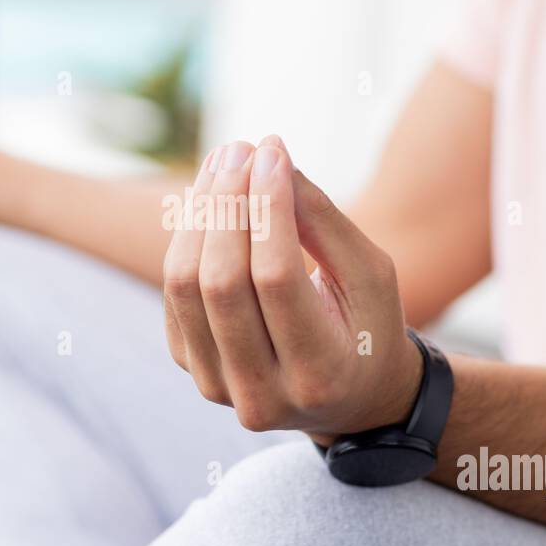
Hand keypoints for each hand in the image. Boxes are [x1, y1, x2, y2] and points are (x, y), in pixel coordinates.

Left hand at [162, 136, 422, 438]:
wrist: (349, 396)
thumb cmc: (368, 325)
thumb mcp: (370, 277)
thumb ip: (325, 222)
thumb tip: (270, 160)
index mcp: (319, 375)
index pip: (276, 277)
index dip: (268, 207)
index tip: (273, 150)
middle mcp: (261, 394)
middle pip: (221, 282)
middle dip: (227, 203)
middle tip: (241, 149)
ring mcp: (217, 386)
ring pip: (185, 285)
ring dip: (199, 214)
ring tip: (223, 163)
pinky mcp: (192, 367)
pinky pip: (175, 292)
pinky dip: (188, 237)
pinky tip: (211, 201)